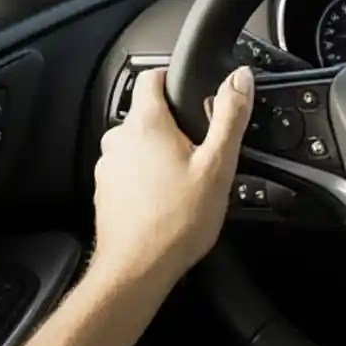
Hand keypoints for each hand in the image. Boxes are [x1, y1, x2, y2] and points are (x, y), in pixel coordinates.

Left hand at [91, 67, 252, 284]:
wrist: (138, 269)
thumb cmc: (176, 221)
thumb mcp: (218, 164)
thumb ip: (229, 116)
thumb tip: (239, 79)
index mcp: (146, 123)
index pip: (152, 76)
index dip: (174, 79)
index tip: (193, 95)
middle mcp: (119, 139)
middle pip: (148, 114)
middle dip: (174, 125)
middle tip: (201, 150)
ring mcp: (108, 166)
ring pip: (138, 144)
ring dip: (159, 154)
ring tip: (185, 181)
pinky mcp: (105, 190)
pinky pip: (129, 171)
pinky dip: (146, 178)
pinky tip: (167, 200)